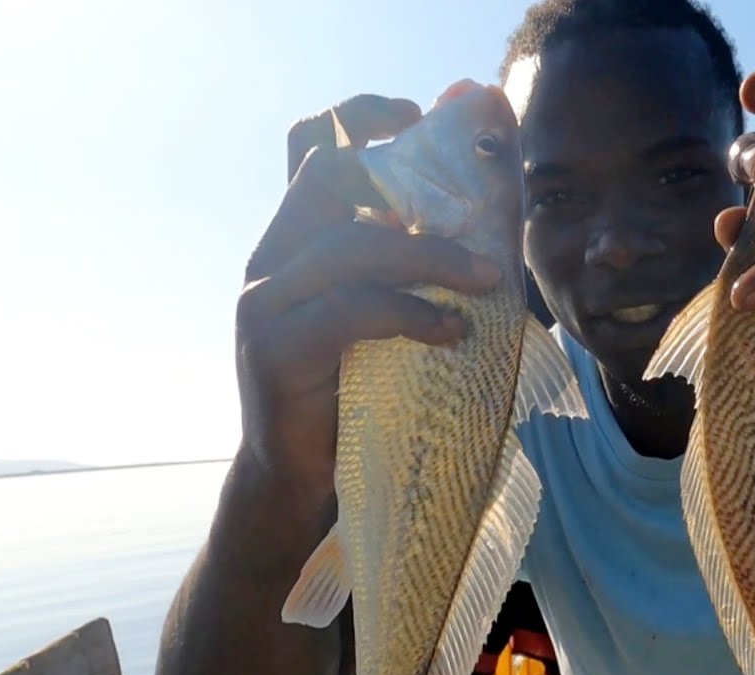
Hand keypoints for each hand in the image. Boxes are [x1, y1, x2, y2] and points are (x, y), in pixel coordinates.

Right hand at [235, 94, 502, 510]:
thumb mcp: (389, 319)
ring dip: (431, 258)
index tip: (418, 114)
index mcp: (299, 241)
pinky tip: (450, 333)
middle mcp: (272, 259)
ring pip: (351, 245)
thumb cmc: (358, 394)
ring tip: (487, 283)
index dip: (359, 115)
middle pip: (329, 177)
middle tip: (480, 225)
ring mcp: (264, 301)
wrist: (304, 480)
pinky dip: (410, 313)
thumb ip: (413, 268)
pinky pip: (350, 310)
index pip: (312, 148)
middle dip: (411, 185)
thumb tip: (490, 232)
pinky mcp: (274, 349)